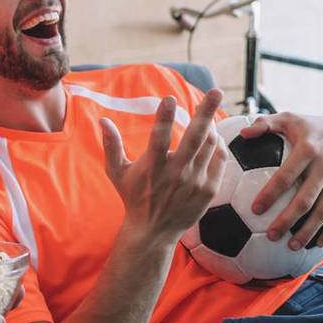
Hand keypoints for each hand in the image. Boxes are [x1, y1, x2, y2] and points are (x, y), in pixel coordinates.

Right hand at [101, 89, 227, 241]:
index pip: (160, 137)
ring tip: (208, 115)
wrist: (153, 230)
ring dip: (211, 126)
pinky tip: (214, 137)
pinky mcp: (208, 190)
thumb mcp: (117, 172)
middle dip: (206, 112)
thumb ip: (111, 145)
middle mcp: (176, 173)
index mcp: (153, 166)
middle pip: (195, 137)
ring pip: (210, 146)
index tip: (170, 98)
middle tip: (216, 91)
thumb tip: (103, 120)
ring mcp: (195, 181)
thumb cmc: (133, 197)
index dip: (165, 116)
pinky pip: (219, 160)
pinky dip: (218, 146)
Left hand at [244, 112, 322, 249]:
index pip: (286, 176)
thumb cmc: (313, 126)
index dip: (270, 193)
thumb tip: (242, 133)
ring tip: (292, 246)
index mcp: (308, 150)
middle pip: (306, 200)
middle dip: (288, 220)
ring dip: (310, 232)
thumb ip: (264, 124)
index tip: (255, 209)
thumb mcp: (289, 118)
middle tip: (271, 236)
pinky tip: (319, 244)